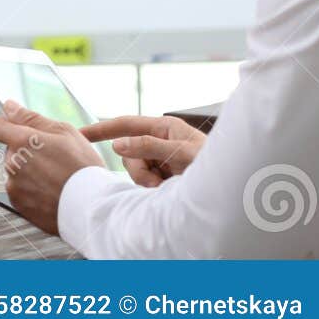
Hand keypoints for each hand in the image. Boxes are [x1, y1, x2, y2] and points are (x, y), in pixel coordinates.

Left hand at [0, 100, 105, 235]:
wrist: (93, 208)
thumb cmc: (83, 169)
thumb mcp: (65, 132)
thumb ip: (31, 118)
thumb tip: (9, 106)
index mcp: (22, 142)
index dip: (7, 125)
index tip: (18, 128)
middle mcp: (13, 163)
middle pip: (10, 150)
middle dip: (25, 150)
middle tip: (52, 158)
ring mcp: (14, 185)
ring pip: (16, 171)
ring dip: (28, 171)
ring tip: (55, 178)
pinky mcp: (18, 204)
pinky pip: (20, 190)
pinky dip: (31, 189)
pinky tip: (51, 191)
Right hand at [81, 114, 206, 187]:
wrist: (238, 194)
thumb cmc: (216, 168)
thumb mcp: (182, 153)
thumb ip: (148, 146)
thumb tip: (118, 145)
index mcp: (164, 128)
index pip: (124, 124)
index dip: (101, 129)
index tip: (80, 134)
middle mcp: (160, 142)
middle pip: (128, 153)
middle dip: (138, 170)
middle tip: (156, 183)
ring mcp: (161, 160)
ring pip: (135, 170)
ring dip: (147, 182)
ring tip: (168, 188)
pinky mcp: (164, 177)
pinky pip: (144, 183)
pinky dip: (153, 189)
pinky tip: (168, 191)